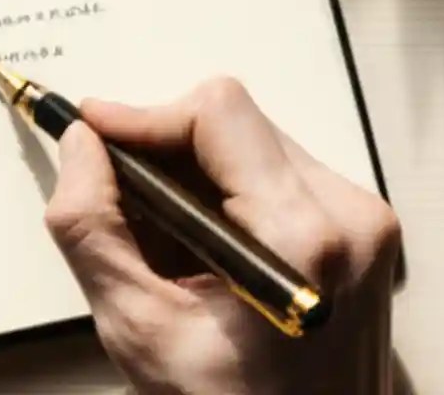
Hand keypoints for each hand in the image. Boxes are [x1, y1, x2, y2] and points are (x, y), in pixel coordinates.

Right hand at [47, 78, 399, 394]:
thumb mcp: (139, 328)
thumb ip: (93, 227)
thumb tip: (80, 147)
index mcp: (303, 240)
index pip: (218, 114)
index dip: (143, 116)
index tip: (93, 132)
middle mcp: (350, 219)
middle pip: (236, 124)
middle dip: (164, 149)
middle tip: (118, 197)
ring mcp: (363, 225)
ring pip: (253, 144)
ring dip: (192, 174)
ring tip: (163, 240)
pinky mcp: (360, 233)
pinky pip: (277, 176)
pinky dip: (224, 195)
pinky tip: (200, 249)